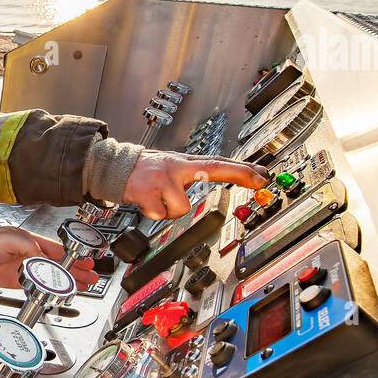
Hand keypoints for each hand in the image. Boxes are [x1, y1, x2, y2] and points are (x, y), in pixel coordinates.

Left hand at [0, 227, 97, 289]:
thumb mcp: (11, 238)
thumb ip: (30, 247)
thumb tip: (44, 257)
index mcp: (32, 242)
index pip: (58, 250)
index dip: (73, 257)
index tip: (86, 261)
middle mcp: (30, 254)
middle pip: (59, 264)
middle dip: (76, 270)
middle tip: (91, 277)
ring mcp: (25, 267)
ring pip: (51, 276)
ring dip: (67, 281)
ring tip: (83, 286)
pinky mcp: (18, 279)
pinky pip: (38, 285)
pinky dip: (50, 289)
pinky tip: (59, 292)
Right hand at [123, 151, 269, 220]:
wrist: (114, 169)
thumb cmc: (147, 172)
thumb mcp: (172, 168)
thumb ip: (195, 174)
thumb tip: (218, 183)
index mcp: (184, 162)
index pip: (218, 163)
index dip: (242, 170)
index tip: (262, 176)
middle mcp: (177, 167)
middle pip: (214, 167)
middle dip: (239, 173)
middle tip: (258, 181)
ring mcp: (162, 179)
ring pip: (182, 207)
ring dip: (171, 211)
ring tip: (160, 201)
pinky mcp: (147, 192)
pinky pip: (162, 214)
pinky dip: (154, 214)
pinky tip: (148, 203)